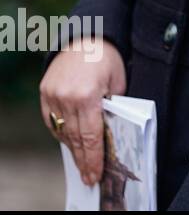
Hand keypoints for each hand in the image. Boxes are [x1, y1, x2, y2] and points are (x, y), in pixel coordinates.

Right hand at [39, 38, 126, 185]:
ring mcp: (52, 96)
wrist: (86, 36)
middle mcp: (66, 98)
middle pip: (75, 138)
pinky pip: (52, 121)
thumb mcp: (118, 82)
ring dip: (72, 149)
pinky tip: (71, 142)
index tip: (95, 174)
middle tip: (89, 178)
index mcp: (87, 96)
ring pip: (62, 131)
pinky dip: (61, 133)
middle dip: (83, 160)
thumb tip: (109, 132)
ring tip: (81, 164)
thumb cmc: (107, 58)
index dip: (93, 158)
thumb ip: (112, 108)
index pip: (90, 136)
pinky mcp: (44, 93)